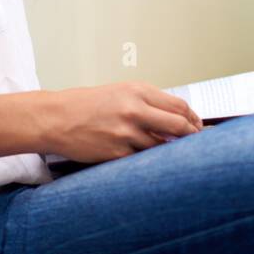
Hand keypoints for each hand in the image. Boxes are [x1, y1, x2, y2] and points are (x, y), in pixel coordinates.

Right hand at [34, 82, 202, 163]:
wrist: (56, 118)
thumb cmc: (86, 105)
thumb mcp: (120, 93)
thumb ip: (148, 103)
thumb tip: (177, 119)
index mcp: (138, 91)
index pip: (179, 106)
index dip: (194, 119)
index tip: (198, 127)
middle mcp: (134, 110)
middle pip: (179, 126)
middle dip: (192, 137)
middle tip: (196, 143)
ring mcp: (126, 133)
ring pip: (162, 147)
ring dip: (168, 152)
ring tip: (170, 154)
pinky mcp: (116, 153)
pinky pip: (142, 161)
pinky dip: (147, 162)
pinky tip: (147, 161)